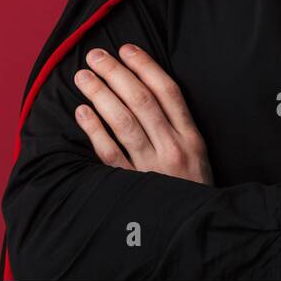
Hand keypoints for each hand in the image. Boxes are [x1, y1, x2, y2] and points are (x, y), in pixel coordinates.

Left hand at [71, 42, 213, 185]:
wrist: (195, 231)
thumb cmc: (192, 189)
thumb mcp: (198, 155)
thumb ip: (177, 126)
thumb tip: (144, 88)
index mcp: (192, 138)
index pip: (168, 92)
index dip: (146, 66)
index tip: (126, 49)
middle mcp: (173, 149)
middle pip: (142, 101)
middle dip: (116, 74)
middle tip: (95, 56)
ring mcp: (151, 168)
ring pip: (123, 122)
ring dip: (101, 95)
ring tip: (83, 77)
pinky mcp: (131, 187)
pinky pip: (109, 154)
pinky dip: (95, 130)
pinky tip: (82, 112)